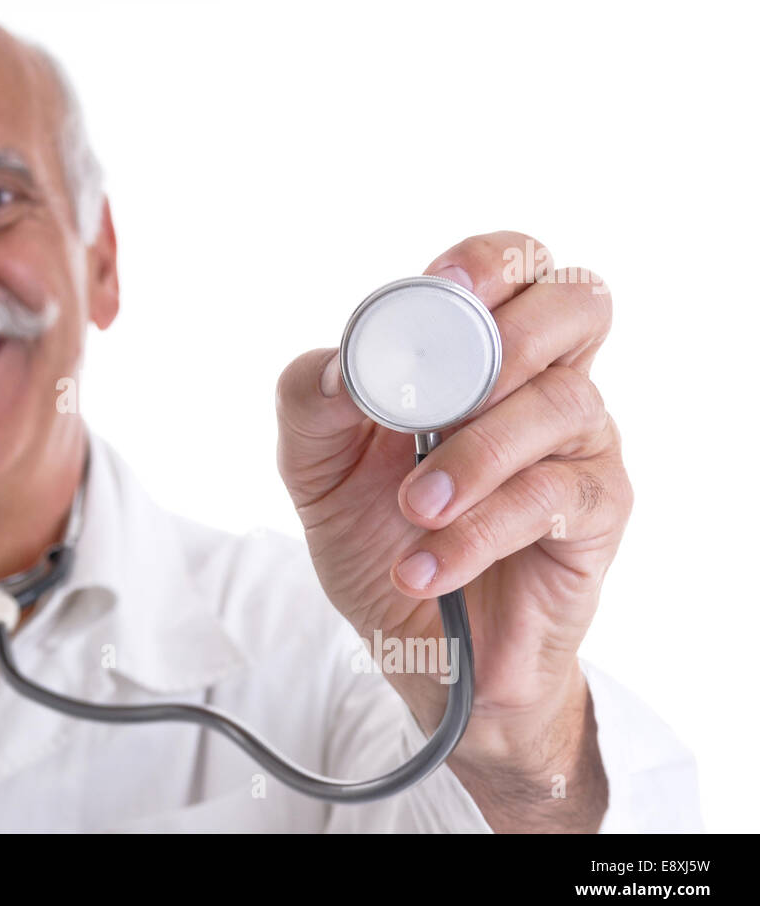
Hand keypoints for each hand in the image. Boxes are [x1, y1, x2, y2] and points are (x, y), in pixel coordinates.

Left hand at [275, 232, 629, 788]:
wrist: (415, 645)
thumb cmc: (376, 538)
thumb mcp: (315, 470)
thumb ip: (309, 405)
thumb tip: (338, 368)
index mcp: (477, 355)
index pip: (516, 266)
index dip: (489, 260)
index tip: (439, 285)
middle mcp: (540, 385)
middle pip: (578, 303)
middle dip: (509, 334)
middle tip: (441, 394)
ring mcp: (578, 446)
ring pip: (560, 402)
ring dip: (472, 454)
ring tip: (411, 509)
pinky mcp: (596, 515)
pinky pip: (552, 497)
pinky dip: (477, 531)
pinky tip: (424, 566)